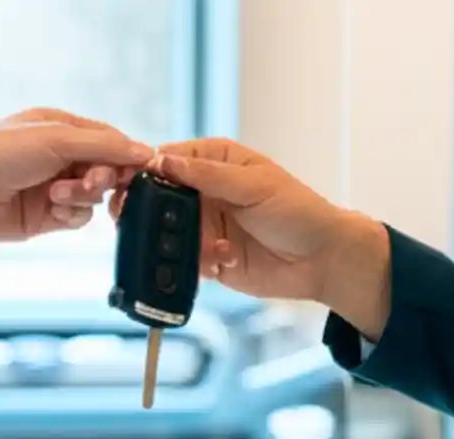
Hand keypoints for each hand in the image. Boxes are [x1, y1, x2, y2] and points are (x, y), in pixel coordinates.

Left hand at [0, 107, 152, 257]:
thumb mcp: (55, 140)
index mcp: (59, 126)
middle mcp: (57, 155)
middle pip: (106, 169)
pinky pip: (78, 218)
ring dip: (81, 198)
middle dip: (102, 178)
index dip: (125, 155)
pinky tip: (52, 213)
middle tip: (89, 182)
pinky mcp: (45, 217)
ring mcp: (52, 187)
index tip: (137, 169)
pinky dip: (71, 216)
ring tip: (56, 197)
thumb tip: (147, 152)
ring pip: (94, 197)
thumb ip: (104, 146)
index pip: (108, 139)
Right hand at [112, 138, 391, 338]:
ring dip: (178, 242)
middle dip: (153, 212)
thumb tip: (164, 161)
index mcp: (216, 161)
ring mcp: (205, 225)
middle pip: (158, 197)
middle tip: (150, 222)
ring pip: (167, 232)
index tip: (131, 181)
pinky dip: (195, 264)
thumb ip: (208, 175)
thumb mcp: (254, 185)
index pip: (168, 159)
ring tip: (210, 247)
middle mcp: (205, 192)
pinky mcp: (208, 257)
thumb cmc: (298, 211)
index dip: (147, 169)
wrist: (322, 260)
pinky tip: (223, 262)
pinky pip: (183, 261)